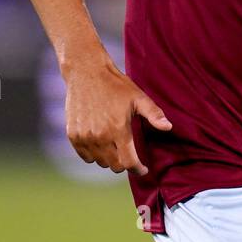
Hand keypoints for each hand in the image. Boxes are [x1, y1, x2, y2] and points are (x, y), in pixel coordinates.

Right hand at [61, 58, 172, 175]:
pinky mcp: (73, 135)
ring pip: (100, 162)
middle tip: (128, 152)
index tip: (143, 169)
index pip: (129, 163)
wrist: (86, 73)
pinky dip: (93, 154)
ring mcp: (84, 137)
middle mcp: (99, 137)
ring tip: (114, 144)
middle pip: (114, 166)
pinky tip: (100, 142)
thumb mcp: (138, 98)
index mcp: (118, 129)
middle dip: (124, 163)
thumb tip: (168, 127)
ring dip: (109, 158)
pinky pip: (85, 156)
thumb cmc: (116, 85)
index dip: (138, 169)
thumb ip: (154, 114)